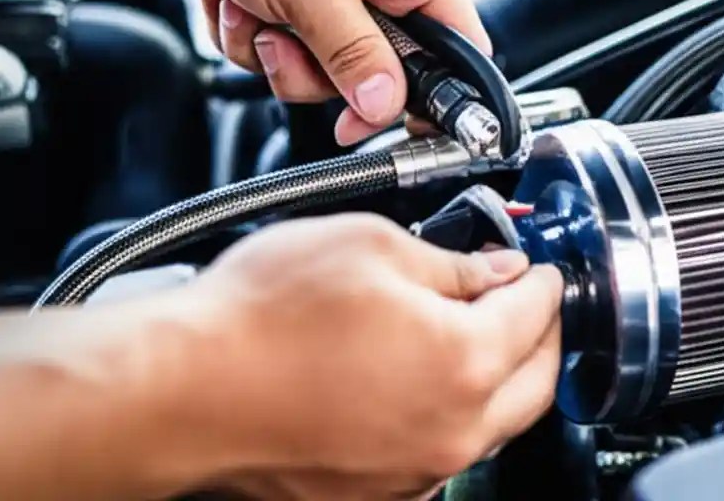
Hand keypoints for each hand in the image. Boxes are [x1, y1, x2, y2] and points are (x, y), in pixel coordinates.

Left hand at [144, 0, 487, 145]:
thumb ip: (354, 55)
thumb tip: (386, 104)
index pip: (458, 45)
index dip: (434, 94)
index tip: (391, 121)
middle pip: (379, 68)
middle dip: (317, 70)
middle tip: (283, 44)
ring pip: (323, 66)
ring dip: (274, 52)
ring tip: (247, 8)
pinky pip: (287, 48)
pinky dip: (250, 35)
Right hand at [179, 214, 561, 498]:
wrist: (180, 391)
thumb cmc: (260, 320)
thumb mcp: (371, 247)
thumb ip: (453, 263)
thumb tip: (495, 272)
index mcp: (468, 361)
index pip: (538, 312)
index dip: (543, 279)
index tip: (538, 267)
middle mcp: (454, 429)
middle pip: (535, 380)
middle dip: (542, 335)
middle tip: (531, 303)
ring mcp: (417, 471)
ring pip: (493, 424)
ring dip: (501, 380)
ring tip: (479, 336)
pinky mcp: (379, 493)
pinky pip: (442, 452)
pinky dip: (451, 415)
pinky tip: (424, 381)